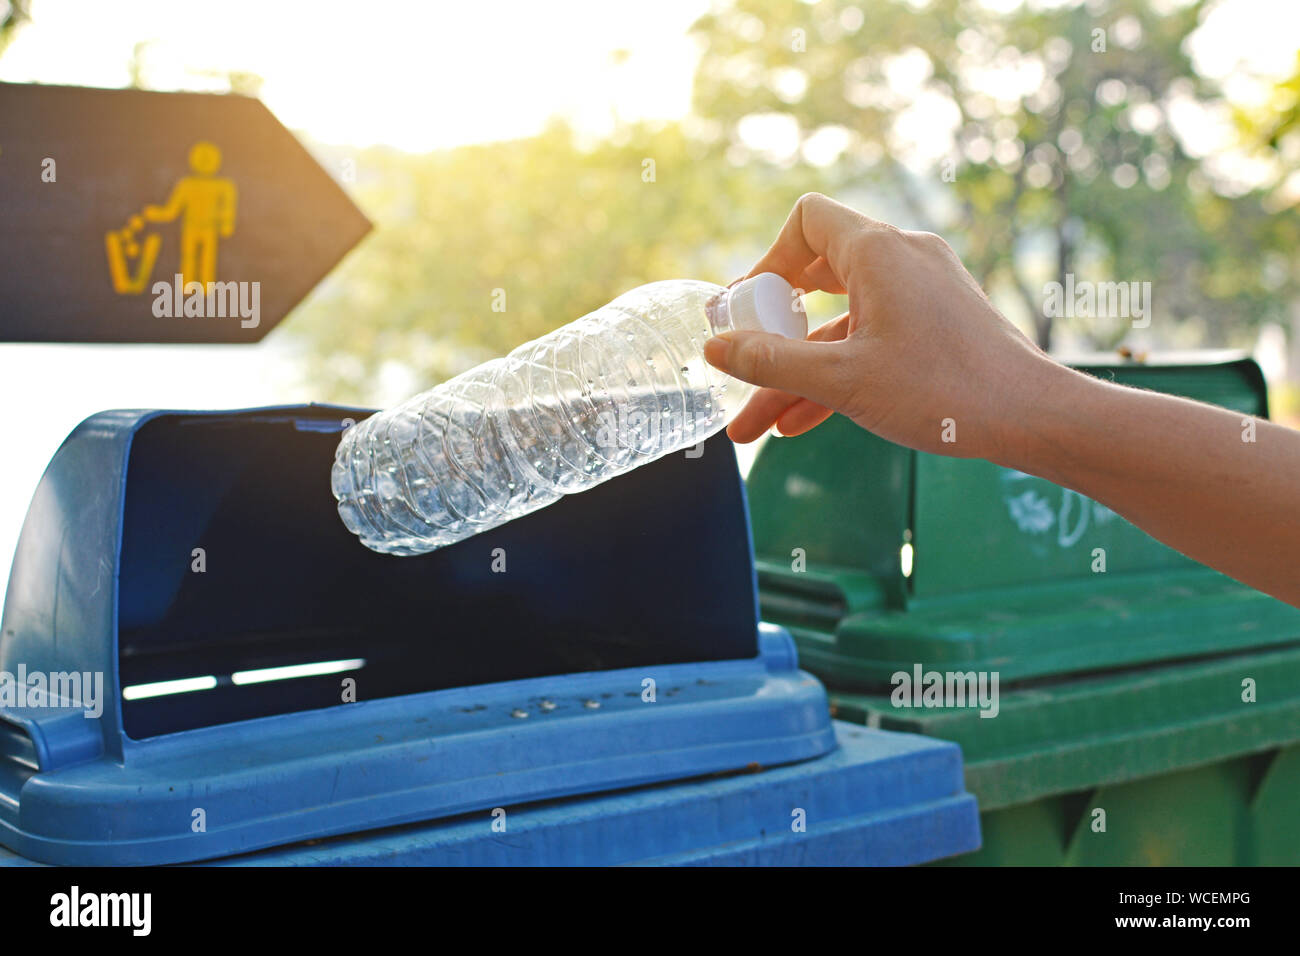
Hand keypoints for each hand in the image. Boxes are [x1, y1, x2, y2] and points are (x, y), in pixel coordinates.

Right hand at [704, 193, 1061, 461]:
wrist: (1034, 417)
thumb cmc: (945, 391)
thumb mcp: (842, 379)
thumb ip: (771, 363)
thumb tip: (714, 350)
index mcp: (879, 252)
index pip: (806, 221)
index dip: (767, 261)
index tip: (746, 311)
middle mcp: (902, 259)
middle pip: (816, 277)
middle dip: (771, 331)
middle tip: (739, 363)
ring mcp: (922, 293)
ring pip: (840, 325)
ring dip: (796, 372)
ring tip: (752, 427)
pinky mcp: (937, 325)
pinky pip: (870, 340)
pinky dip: (835, 373)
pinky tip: (798, 423)